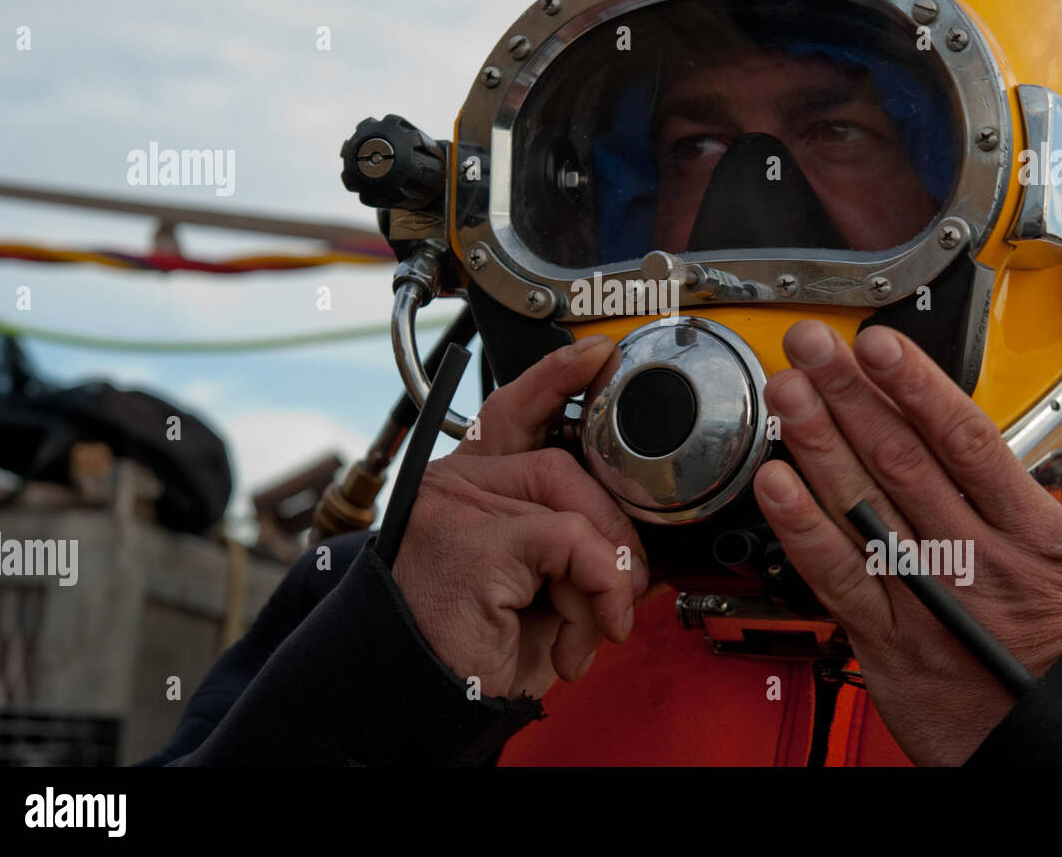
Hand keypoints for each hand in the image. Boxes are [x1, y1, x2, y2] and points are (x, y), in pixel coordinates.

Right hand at [392, 336, 648, 699]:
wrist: (417, 705)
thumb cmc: (469, 654)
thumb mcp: (539, 596)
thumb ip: (581, 557)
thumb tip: (644, 551)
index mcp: (466, 492)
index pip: (510, 412)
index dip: (554, 379)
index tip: (595, 356)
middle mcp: (453, 489)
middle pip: (560, 461)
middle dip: (611, 525)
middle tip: (620, 593)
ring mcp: (457, 508)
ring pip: (569, 496)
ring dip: (605, 569)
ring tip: (593, 624)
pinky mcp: (473, 540)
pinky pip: (570, 540)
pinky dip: (596, 588)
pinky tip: (582, 634)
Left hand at [752, 320, 1061, 765]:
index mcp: (1033, 535)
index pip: (966, 442)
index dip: (918, 387)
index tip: (880, 345)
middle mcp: (974, 558)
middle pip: (902, 460)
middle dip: (850, 396)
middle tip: (812, 345)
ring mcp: (928, 598)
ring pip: (865, 508)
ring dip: (819, 445)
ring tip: (787, 393)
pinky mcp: (891, 643)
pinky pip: (839, 580)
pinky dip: (803, 531)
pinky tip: (775, 485)